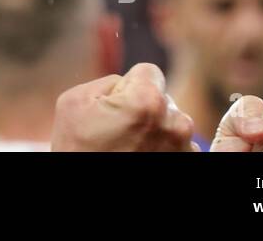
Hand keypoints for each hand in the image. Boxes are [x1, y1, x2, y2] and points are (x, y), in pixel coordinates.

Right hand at [51, 62, 196, 151]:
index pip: (149, 71)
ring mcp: (183, 148)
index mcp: (148, 100)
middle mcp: (175, 123)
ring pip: (170, 121)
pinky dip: (162, 147)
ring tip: (130, 147)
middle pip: (162, 97)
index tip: (118, 104)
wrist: (85, 191)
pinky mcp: (186, 162)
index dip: (129, 85)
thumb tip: (129, 84)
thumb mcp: (76, 100)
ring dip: (155, 128)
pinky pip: (177, 144)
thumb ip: (109, 81)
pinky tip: (140, 155)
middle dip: (144, 107)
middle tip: (120, 129)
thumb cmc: (78, 148)